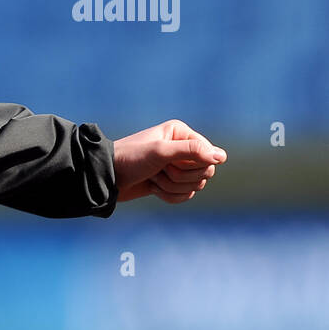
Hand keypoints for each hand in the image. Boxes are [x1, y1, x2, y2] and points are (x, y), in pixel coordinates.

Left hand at [112, 120, 226, 203]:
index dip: (192, 165)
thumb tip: (221, 157)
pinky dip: (169, 195)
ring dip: (172, 187)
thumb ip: (192, 152)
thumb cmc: (130, 159)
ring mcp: (177, 165)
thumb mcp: (160, 152)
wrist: (107, 178)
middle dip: (180, 177)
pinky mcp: (170, 182)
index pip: (209, 156)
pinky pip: (185, 195)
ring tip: (152, 178)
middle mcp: (182, 147)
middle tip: (159, 171)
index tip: (170, 164)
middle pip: (205, 172)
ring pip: (195, 186)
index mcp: (181, 133)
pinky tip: (152, 187)